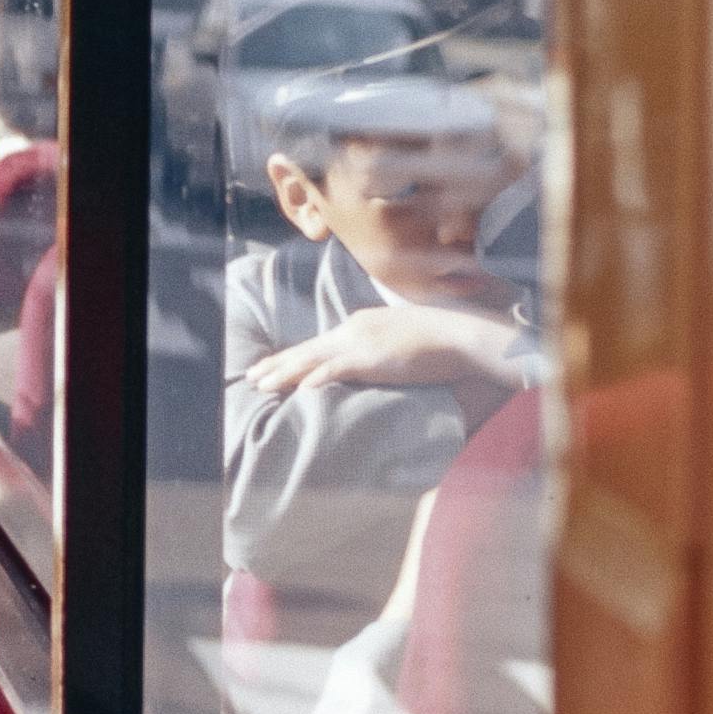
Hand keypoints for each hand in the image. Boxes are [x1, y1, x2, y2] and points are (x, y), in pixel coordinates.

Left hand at [244, 297, 523, 397]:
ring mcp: (362, 342)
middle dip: (277, 364)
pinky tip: (301, 388)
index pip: (319, 343)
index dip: (293, 356)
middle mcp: (354, 329)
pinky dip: (318, 377)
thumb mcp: (399, 340)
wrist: (461, 335)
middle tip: (252, 377)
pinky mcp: (374, 357)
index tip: (271, 366)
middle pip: (307, 349)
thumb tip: (367, 362)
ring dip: (285, 373)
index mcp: (360, 325)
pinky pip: (339, 368)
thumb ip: (378, 348)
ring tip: (262, 385)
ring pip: (314, 358)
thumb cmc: (437, 341)